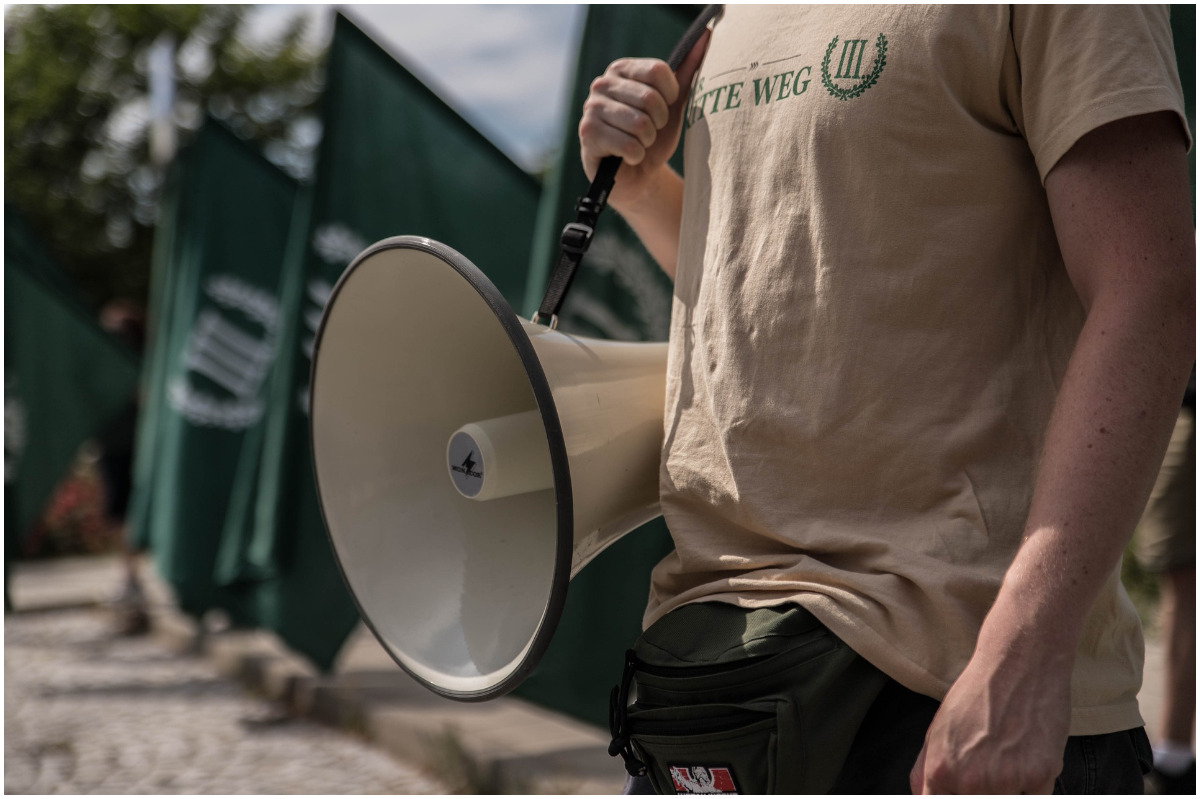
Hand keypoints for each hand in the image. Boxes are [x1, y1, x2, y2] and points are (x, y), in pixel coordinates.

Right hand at [578, 28, 709, 209]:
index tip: (665, 109)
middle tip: (651, 132)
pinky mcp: (588, 134)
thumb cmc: (655, 137)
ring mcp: (591, 108)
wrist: (637, 175)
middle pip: (650, 98)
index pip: (658, 71)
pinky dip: (636, 156)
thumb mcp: (675, 104)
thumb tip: (707, 35)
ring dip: (648, 141)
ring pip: (640, 124)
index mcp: (622, 70)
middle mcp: (602, 84)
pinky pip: (628, 145)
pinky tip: (628, 157)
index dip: (671, 96)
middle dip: (659, 123)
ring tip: (640, 144)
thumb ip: (687, 71)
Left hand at [910, 652, 1070, 793]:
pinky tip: (1027, 751)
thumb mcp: (937, 729)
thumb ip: (925, 771)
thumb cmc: (977, 693)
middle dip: (981, 788)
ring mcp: (1006, 781)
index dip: (950, 796)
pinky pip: (1035, 796)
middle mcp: (971, 781)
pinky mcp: (1040, 777)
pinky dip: (1033, 781)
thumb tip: (924, 796)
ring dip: (1008, 785)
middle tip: (989, 758)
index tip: (961, 787)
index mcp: (941, 770)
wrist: (1019, 664)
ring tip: (1007, 752)